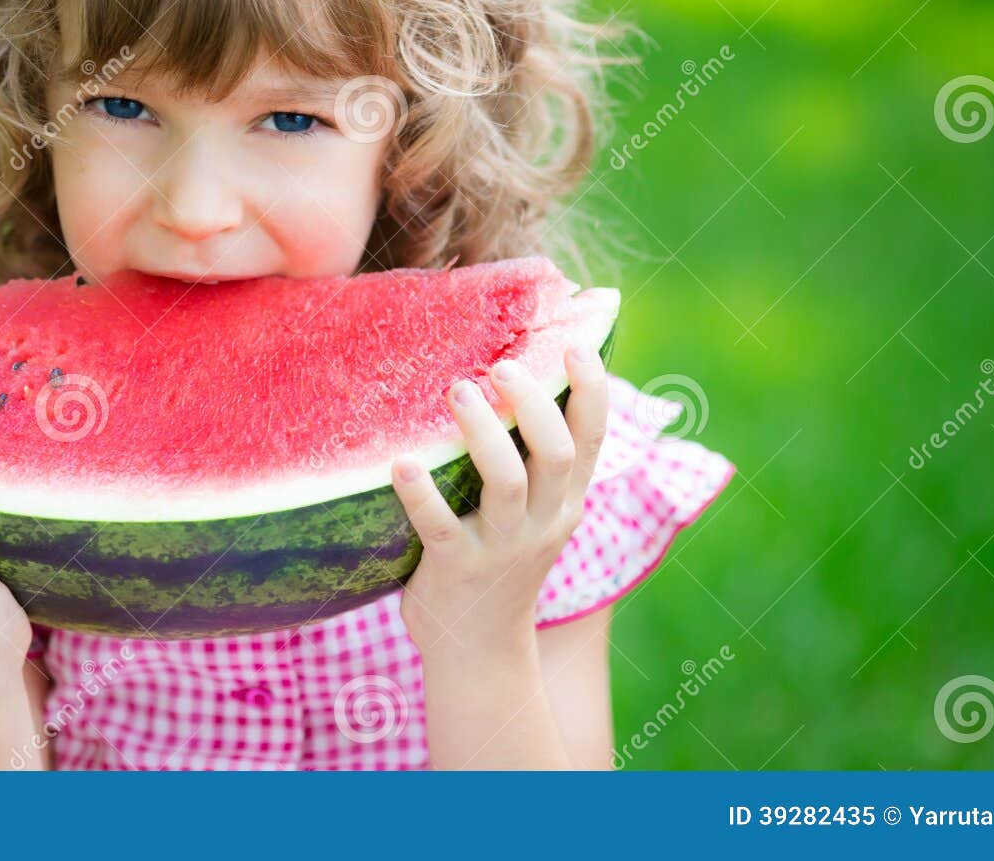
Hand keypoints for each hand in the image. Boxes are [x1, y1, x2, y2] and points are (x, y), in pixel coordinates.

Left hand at [389, 346, 608, 660]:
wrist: (478, 648)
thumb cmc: (498, 558)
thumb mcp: (534, 513)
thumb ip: (534, 459)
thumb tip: (520, 379)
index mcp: (565, 501)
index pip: (593, 438)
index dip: (591, 390)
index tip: (574, 345)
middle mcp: (543, 521)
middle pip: (557, 452)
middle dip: (535, 401)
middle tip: (502, 364)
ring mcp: (502, 547)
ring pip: (506, 481)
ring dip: (483, 431)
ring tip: (456, 389)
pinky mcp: (457, 567)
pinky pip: (440, 525)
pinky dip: (420, 492)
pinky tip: (400, 462)